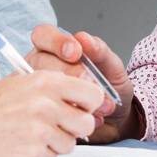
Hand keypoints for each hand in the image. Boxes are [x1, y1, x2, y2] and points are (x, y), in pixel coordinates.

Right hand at [0, 71, 102, 156]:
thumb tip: (81, 98)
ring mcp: (39, 129)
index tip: (80, 108)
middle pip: (86, 123)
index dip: (88, 104)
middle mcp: (45, 103)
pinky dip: (40, 156)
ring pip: (70, 143)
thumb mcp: (21, 83)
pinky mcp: (32, 153)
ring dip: (55, 143)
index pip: (92, 93)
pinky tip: (22, 145)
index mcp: (45, 81)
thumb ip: (52, 88)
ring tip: (32, 135)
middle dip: (74, 128)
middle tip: (57, 127)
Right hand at [27, 25, 136, 143]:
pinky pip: (52, 117)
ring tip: (101, 106)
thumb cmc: (110, 87)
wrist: (117, 120)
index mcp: (52, 49)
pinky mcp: (43, 119)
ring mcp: (38, 94)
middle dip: (72, 74)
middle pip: (42, 63)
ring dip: (78, 99)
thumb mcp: (111, 66)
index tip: (76, 52)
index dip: (56, 42)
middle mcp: (41, 69)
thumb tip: (84, 39)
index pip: (43, 35)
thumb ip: (99, 51)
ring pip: (45, 91)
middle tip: (93, 84)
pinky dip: (76, 118)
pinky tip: (92, 118)